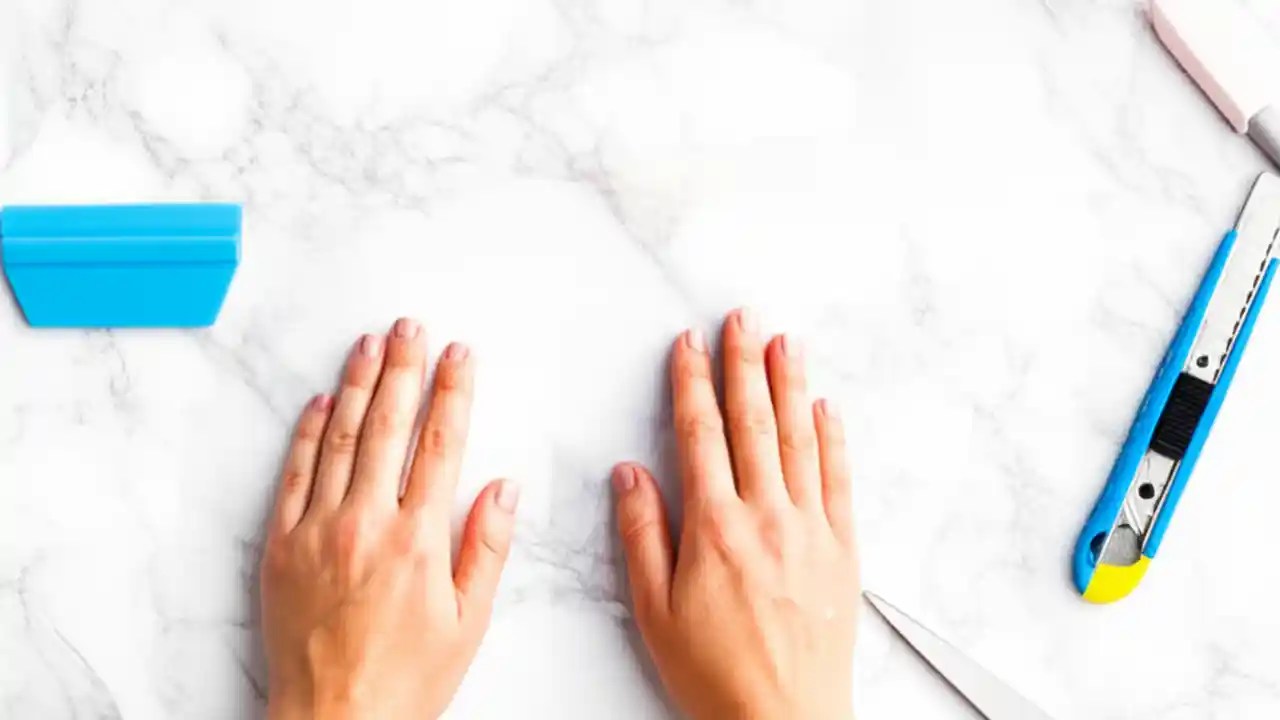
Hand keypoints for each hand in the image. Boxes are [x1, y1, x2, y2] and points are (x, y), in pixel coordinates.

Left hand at [260, 318, 518, 719]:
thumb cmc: (407, 680)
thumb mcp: (469, 622)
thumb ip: (487, 548)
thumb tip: (503, 487)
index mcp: (420, 538)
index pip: (440, 443)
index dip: (452, 392)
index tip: (458, 355)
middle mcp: (367, 522)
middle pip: (386, 426)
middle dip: (402, 369)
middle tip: (409, 327)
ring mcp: (318, 529)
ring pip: (337, 438)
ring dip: (355, 385)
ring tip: (368, 344)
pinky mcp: (281, 545)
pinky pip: (293, 474)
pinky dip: (305, 433)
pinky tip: (317, 402)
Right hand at [614, 309, 857, 719]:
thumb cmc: (717, 674)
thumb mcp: (655, 611)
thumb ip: (642, 536)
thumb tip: (631, 475)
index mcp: (714, 528)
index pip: (700, 435)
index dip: (692, 384)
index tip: (689, 346)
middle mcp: (766, 517)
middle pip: (753, 422)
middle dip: (743, 363)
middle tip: (742, 317)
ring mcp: (811, 529)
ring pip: (799, 438)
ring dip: (790, 384)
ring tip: (785, 340)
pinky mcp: (842, 549)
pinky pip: (839, 479)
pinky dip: (832, 438)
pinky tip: (826, 407)